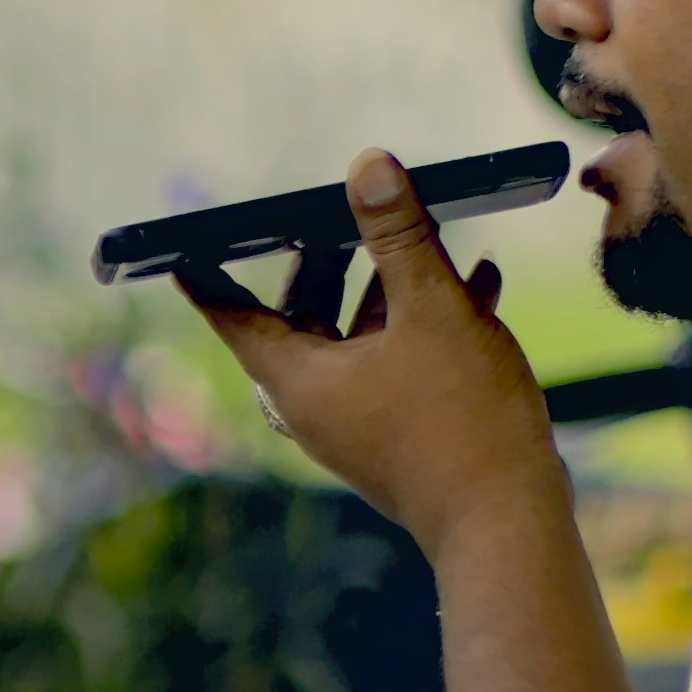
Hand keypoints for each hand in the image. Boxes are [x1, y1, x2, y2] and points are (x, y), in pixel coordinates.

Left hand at [185, 148, 563, 556]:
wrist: (508, 523)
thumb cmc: (461, 420)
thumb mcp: (433, 309)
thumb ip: (399, 236)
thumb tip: (367, 167)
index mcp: (301, 380)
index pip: (235, 316)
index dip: (210, 275)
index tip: (182, 247)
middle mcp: (320, 407)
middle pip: (303, 319)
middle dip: (326, 261)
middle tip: (343, 213)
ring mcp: (363, 424)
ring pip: (360, 338)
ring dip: (392, 286)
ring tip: (429, 234)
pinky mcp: (405, 434)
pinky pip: (402, 363)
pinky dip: (428, 322)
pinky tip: (482, 277)